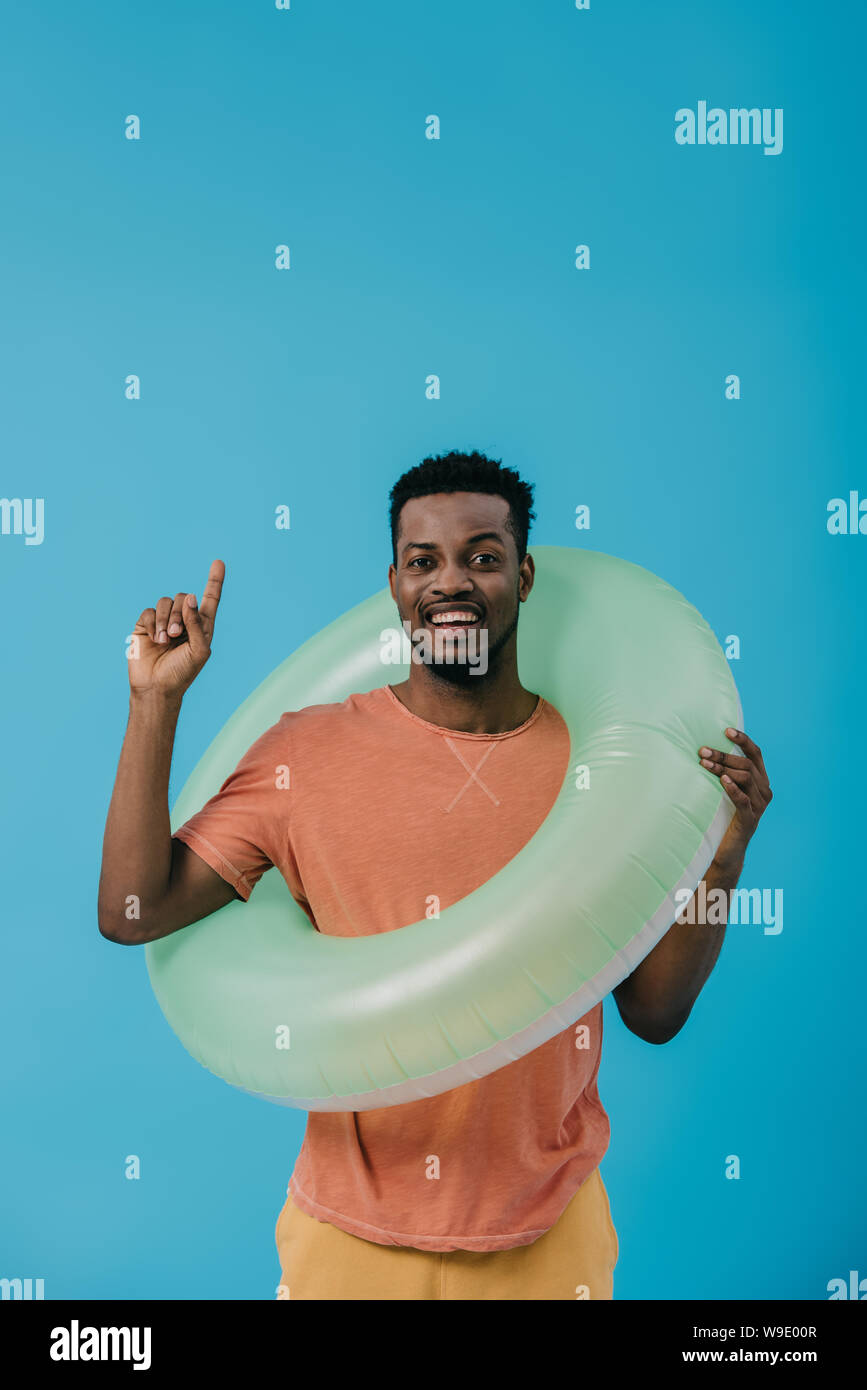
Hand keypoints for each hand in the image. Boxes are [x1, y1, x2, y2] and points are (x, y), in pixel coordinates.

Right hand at [128, 559, 224, 698]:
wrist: (156, 687)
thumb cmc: (182, 673)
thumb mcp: (199, 650)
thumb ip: (197, 623)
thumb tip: (189, 597)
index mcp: (201, 626)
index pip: (209, 599)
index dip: (214, 581)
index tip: (219, 562)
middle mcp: (183, 621)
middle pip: (182, 597)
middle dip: (179, 613)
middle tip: (176, 634)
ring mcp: (163, 622)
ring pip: (165, 602)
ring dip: (165, 619)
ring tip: (164, 640)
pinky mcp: (146, 625)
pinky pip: (149, 611)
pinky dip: (152, 624)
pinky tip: (154, 639)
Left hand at [698, 727, 772, 869]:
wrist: (725, 850)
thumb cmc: (721, 816)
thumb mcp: (724, 790)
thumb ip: (723, 772)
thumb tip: (703, 748)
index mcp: (760, 781)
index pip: (756, 754)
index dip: (743, 740)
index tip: (726, 730)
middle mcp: (764, 791)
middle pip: (747, 764)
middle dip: (724, 755)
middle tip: (702, 750)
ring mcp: (759, 806)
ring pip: (746, 778)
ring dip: (723, 768)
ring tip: (704, 763)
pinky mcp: (750, 820)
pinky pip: (744, 800)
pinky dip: (733, 788)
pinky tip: (721, 781)